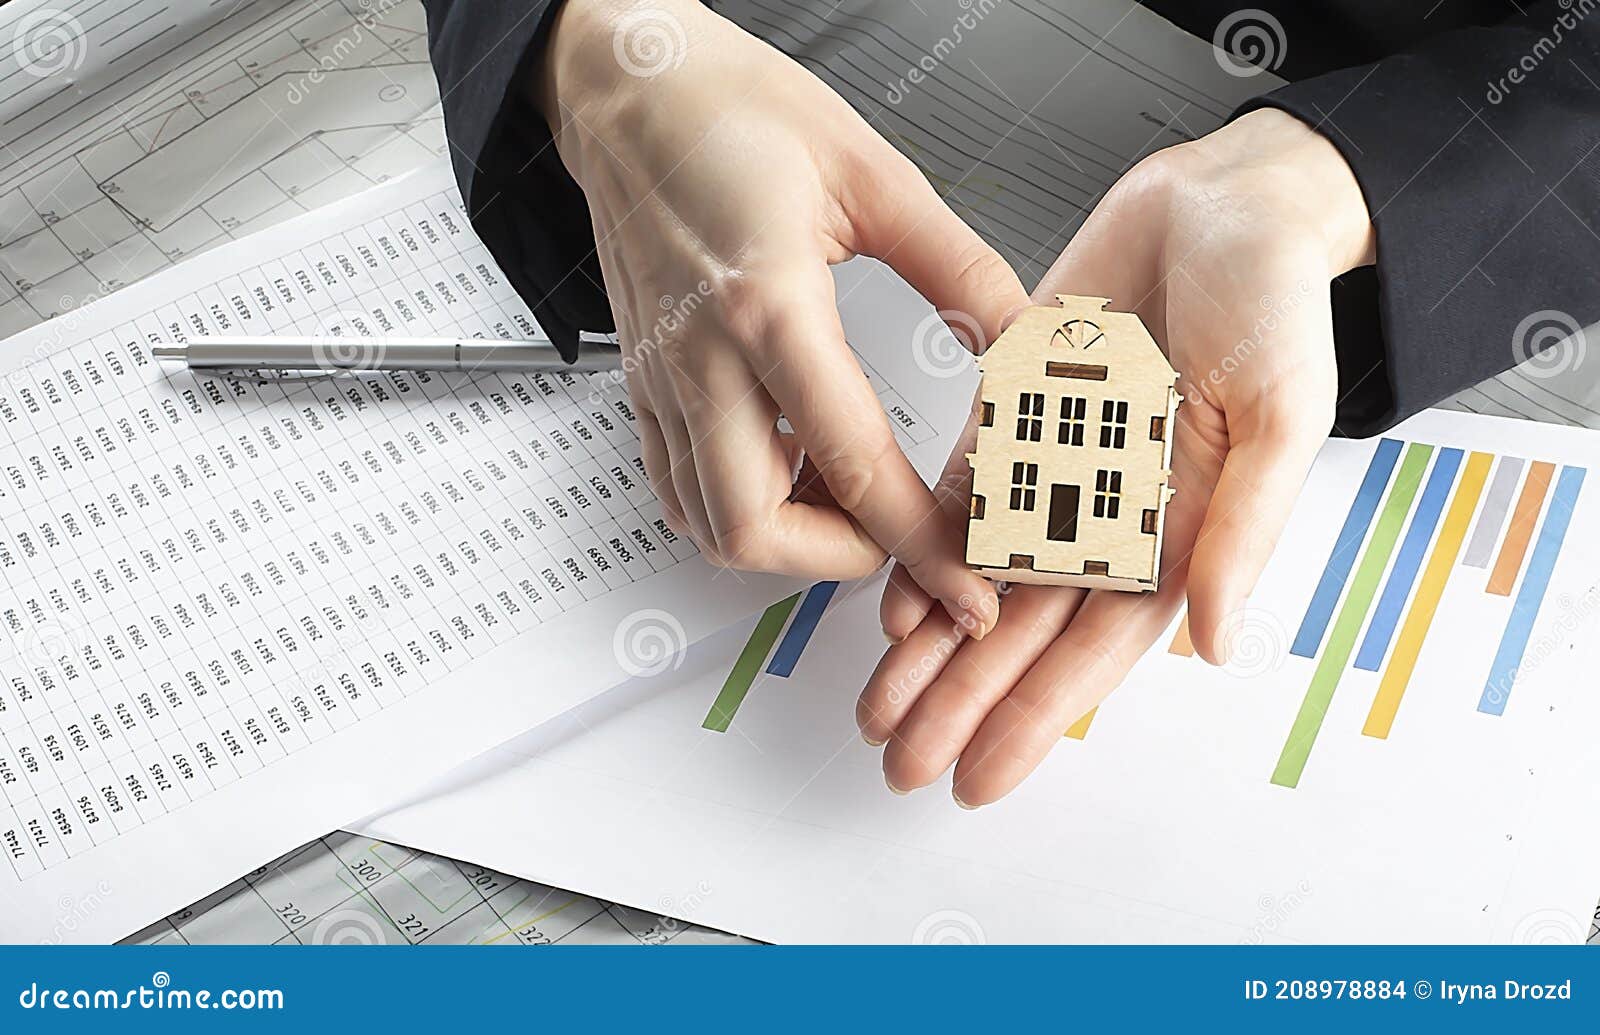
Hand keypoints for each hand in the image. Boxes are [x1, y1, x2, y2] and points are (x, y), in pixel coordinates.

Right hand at [536, 0, 1026, 632]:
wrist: (630, 89)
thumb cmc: (733, 111)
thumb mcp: (873, 175)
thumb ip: (959, 268)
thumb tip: (1022, 337)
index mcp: (767, 306)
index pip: (850, 462)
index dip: (918, 542)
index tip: (965, 583)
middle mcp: (701, 358)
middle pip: (752, 530)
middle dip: (839, 560)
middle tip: (899, 534)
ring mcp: (661, 378)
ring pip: (706, 522)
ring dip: (786, 539)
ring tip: (848, 498)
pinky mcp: (642, 382)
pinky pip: (676, 486)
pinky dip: (737, 507)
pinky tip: (790, 469)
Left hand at [858, 109, 1376, 805]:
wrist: (1220, 203)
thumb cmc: (1272, 304)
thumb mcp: (1276, 414)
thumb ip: (1240, 528)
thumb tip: (1214, 644)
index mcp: (1177, 533)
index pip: (1092, 650)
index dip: (1036, 715)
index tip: (981, 773)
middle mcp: (1106, 518)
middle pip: (1021, 633)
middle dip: (962, 701)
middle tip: (900, 761)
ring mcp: (1053, 474)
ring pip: (978, 582)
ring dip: (929, 650)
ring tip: (877, 710)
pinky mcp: (1011, 423)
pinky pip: (957, 504)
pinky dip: (920, 556)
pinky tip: (886, 609)